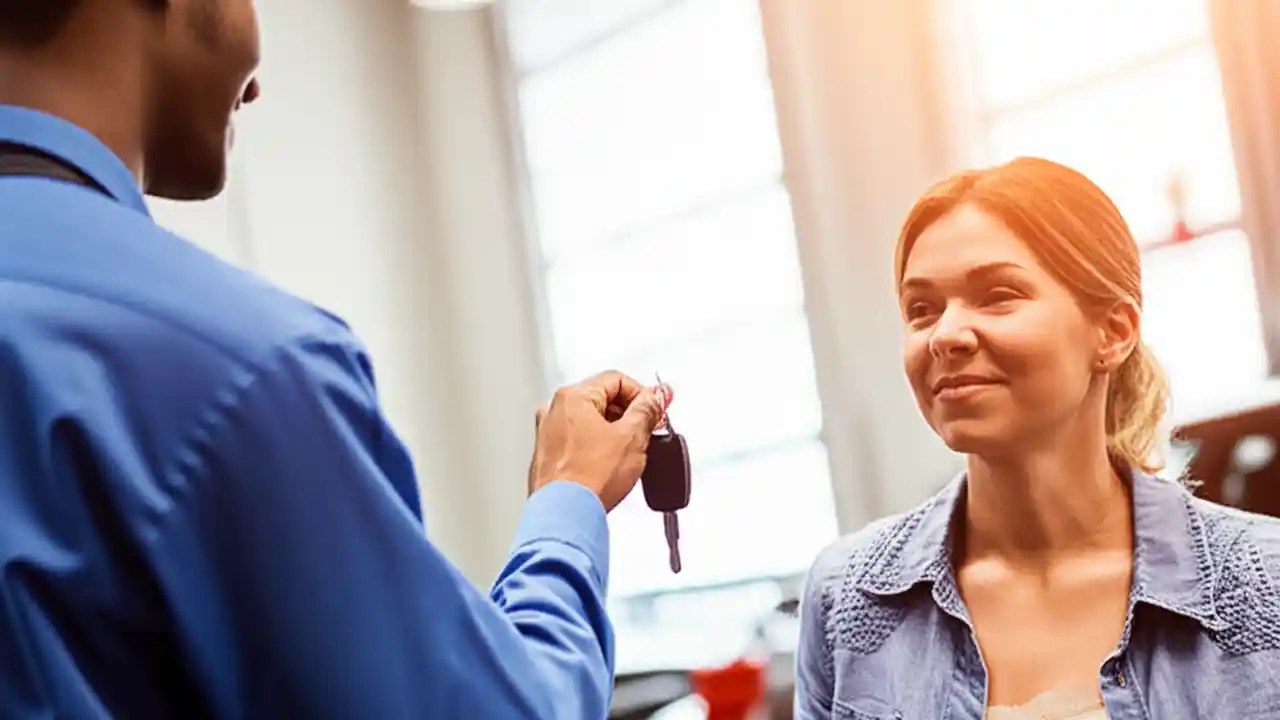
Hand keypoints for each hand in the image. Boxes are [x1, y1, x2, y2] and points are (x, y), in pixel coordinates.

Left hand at [527, 371, 671, 511]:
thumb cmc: (588, 478)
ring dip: (614, 433)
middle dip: (628, 415)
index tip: (657, 411)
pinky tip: (608, 468)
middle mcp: (554, 411)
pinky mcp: (548, 457)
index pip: (617, 380)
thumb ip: (647, 410)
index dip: (643, 395)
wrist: (564, 515)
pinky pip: (578, 443)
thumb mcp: (632, 437)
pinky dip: (596, 449)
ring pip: (590, 422)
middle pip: (602, 399)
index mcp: (573, 397)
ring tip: (628, 455)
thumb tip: (658, 394)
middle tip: (646, 433)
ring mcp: (548, 434)